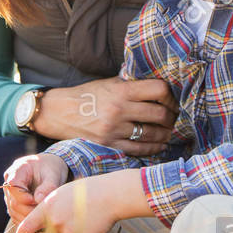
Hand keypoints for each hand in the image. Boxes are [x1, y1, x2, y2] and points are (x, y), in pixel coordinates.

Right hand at [2, 153, 67, 224]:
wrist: (50, 167)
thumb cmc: (51, 167)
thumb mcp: (53, 174)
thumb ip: (47, 186)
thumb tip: (38, 200)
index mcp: (17, 170)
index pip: (13, 186)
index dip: (24, 197)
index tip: (38, 202)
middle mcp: (9, 182)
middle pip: (13, 202)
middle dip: (29, 211)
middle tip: (44, 214)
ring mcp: (10, 194)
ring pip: (13, 211)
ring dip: (28, 218)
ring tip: (44, 218)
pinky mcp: (13, 203)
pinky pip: (16, 216)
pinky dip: (26, 220)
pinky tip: (39, 220)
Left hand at [13, 176, 118, 232]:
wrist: (109, 196)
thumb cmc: (85, 192)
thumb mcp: (61, 194)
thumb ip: (48, 210)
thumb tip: (41, 227)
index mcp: (47, 207)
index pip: (27, 226)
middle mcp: (54, 221)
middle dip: (58, 231)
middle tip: (73, 216)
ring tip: (84, 218)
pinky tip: (91, 226)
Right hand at [33, 77, 177, 155]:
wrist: (59, 112)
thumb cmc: (86, 95)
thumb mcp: (108, 83)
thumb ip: (131, 85)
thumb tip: (158, 87)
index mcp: (121, 90)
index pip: (159, 90)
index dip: (170, 96)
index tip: (171, 100)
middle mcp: (119, 110)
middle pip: (160, 114)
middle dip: (171, 117)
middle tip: (174, 118)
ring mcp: (114, 130)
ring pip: (153, 134)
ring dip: (166, 134)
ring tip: (169, 132)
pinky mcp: (110, 146)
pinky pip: (140, 150)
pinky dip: (153, 148)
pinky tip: (159, 145)